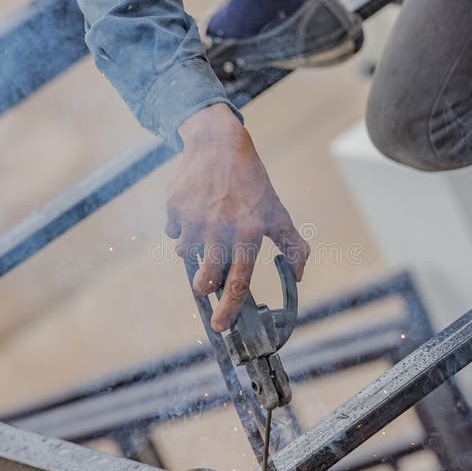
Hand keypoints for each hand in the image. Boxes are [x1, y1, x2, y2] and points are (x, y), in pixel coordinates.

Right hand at [166, 104, 309, 331]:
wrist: (219, 144)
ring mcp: (194, 219)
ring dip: (194, 248)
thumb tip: (298, 275)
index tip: (219, 326)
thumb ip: (293, 245)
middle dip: (203, 286)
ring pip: (186, 254)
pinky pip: (173, 231)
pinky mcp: (174, 208)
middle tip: (204, 281)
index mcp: (247, 234)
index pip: (238, 282)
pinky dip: (182, 226)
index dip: (228, 308)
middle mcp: (220, 230)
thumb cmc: (252, 183)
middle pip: (205, 278)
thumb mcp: (277, 212)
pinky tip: (195, 207)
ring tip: (206, 226)